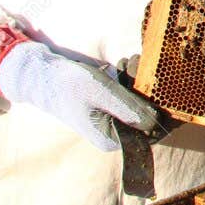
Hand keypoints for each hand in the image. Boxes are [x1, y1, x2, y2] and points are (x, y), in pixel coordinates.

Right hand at [0, 42, 158, 152]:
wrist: (44, 76)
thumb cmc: (70, 85)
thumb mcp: (102, 93)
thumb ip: (130, 109)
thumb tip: (157, 122)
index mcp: (112, 139)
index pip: (151, 132)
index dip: (161, 109)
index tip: (157, 83)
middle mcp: (115, 134)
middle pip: (147, 115)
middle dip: (147, 90)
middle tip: (133, 65)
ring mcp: (113, 121)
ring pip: (140, 103)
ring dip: (138, 82)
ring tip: (125, 64)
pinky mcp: (110, 108)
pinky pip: (130, 97)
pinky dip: (130, 81)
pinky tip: (121, 67)